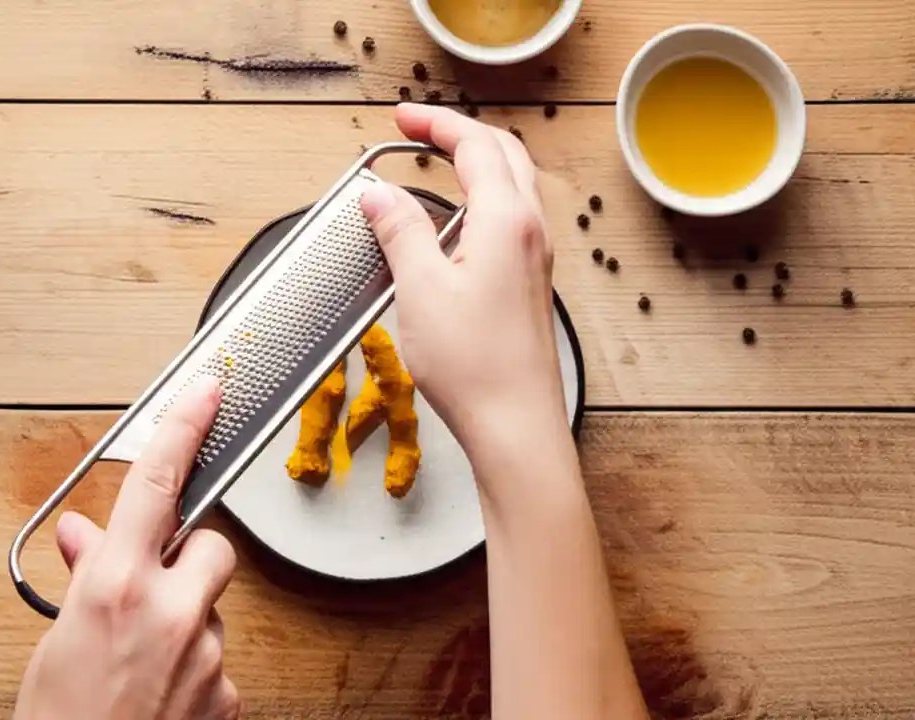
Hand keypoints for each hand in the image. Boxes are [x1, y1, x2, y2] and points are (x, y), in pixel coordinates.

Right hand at [14, 379, 240, 719]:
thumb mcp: (57, 637)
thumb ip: (82, 576)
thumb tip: (84, 534)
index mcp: (116, 586)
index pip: (158, 484)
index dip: (185, 428)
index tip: (209, 392)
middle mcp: (171, 610)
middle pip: (211, 546)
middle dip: (186, 560)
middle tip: (152, 592)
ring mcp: (207, 652)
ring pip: (215, 607)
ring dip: (187, 621)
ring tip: (142, 663)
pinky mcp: (229, 691)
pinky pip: (221, 657)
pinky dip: (196, 667)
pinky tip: (160, 692)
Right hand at [360, 104, 566, 457]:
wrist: (517, 427)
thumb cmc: (475, 366)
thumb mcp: (420, 288)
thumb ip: (399, 231)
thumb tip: (379, 195)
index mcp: (507, 220)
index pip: (475, 146)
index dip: (436, 124)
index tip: (402, 118)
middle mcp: (531, 232)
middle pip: (505, 154)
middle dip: (461, 134)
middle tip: (418, 132)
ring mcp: (536, 260)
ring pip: (513, 188)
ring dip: (477, 165)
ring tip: (435, 167)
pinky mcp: (530, 286)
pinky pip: (511, 222)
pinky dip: (482, 202)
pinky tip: (454, 225)